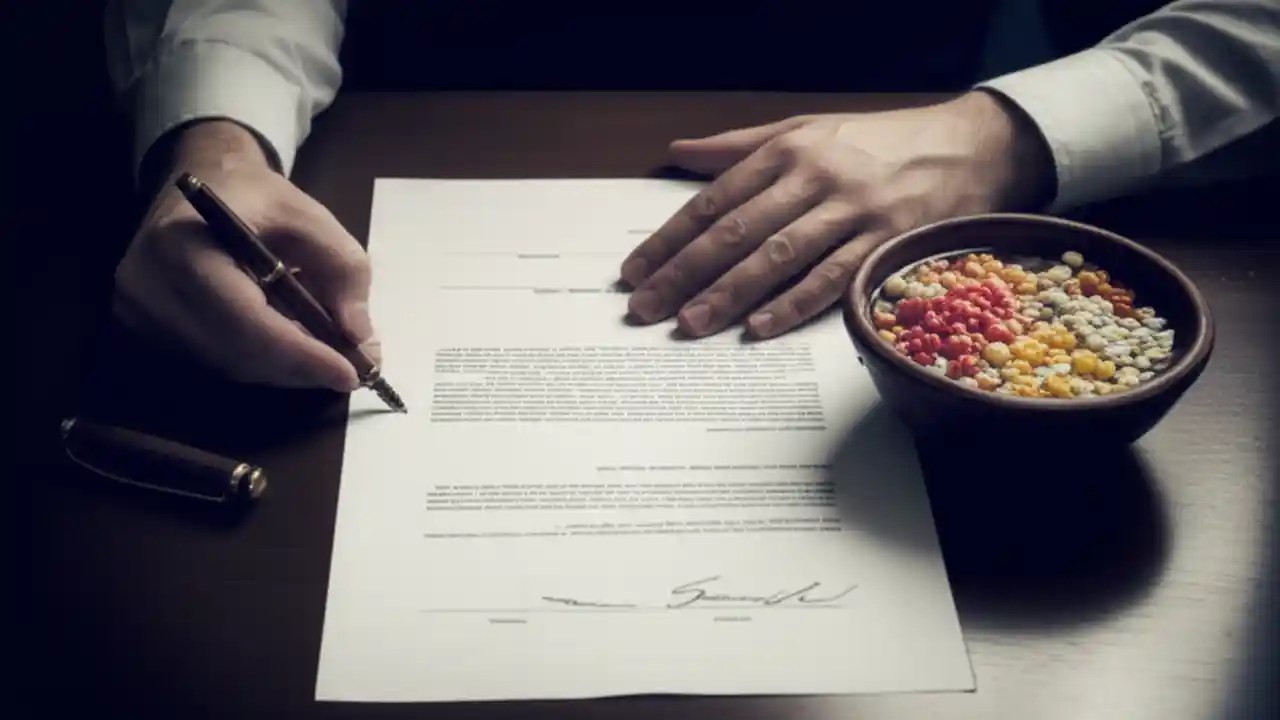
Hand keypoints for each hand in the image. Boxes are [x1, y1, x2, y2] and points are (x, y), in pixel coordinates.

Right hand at [115, 120, 376, 390]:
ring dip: (284, 369)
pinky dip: (260, 363)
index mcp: (182, 244)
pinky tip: (290, 347)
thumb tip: (359, 335)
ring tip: (326, 354)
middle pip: (236, 353)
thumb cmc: (255, 198)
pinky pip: (214, 363)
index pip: (242, 318)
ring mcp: (136, 311)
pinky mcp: (142, 330)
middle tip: (351, 369)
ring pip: (228, 366)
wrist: (202, 181)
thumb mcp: (310, 216)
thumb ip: (342, 267)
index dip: (299, 352)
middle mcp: (147, 283)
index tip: (349, 372)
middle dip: (300, 367)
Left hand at [620, 91, 1053, 338]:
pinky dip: (793, 304)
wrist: (969, 146)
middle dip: (684, 273)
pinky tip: (758, 327)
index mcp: (787, 150)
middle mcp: (814, 178)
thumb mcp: (806, 128)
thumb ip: (738, 146)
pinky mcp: (886, 242)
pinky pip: (831, 279)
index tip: (634, 271)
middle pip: (735, 232)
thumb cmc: (878, 141)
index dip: (669, 238)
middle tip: (644, 308)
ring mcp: (852, 211)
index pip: (714, 200)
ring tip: (689, 324)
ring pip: (777, 257)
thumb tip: (677, 153)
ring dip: (728, 294)